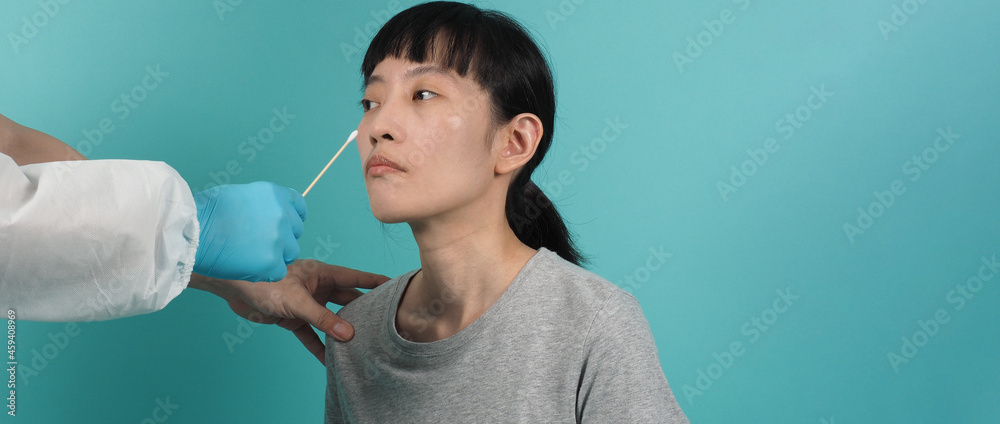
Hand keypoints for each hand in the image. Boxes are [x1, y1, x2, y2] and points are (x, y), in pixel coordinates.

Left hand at [190, 260, 389, 363]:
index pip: (355, 278)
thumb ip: (323, 318)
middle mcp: (316, 286)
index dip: (374, 282)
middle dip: (362, 310)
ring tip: (359, 343)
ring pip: (329, 318)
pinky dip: (318, 345)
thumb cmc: (264, 282)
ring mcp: (305, 302)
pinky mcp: (291, 317)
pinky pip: (310, 334)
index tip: (394, 286)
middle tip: (381, 322)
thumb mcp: (298, 301)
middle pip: (346, 299)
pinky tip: (329, 359)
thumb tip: (348, 333)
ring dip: (340, 330)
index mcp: (321, 273)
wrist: (234, 289)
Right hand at [193, 181, 306, 281]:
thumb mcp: (242, 194)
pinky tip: (248, 266)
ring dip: (276, 255)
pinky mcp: (271, 262)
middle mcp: (282, 215)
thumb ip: (264, 204)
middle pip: (296, 232)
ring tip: (251, 254)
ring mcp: (279, 240)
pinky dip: (265, 272)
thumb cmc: (207, 212)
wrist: (192, 231)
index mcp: (276, 195)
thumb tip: (271, 215)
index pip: (299, 207)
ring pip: (290, 253)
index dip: (291, 217)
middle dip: (281, 238)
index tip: (283, 226)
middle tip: (258, 242)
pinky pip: (278, 271)